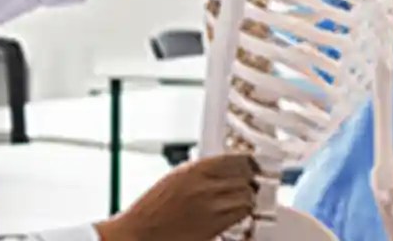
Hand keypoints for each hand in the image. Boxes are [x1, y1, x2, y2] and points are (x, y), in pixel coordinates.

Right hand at [94, 153, 259, 240]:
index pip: (237, 159)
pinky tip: (236, 213)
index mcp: (195, 169)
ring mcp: (210, 205)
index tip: (254, 167)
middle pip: (246, 176)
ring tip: (243, 200)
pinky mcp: (213, 225)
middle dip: (250, 181)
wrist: (138, 234)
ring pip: (247, 195)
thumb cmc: (152, 209)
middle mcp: (204, 184)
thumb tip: (226, 169)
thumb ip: (202, 172)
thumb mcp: (176, 178)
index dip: (249, 163)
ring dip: (248, 197)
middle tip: (252, 185)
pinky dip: (243, 212)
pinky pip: (241, 213)